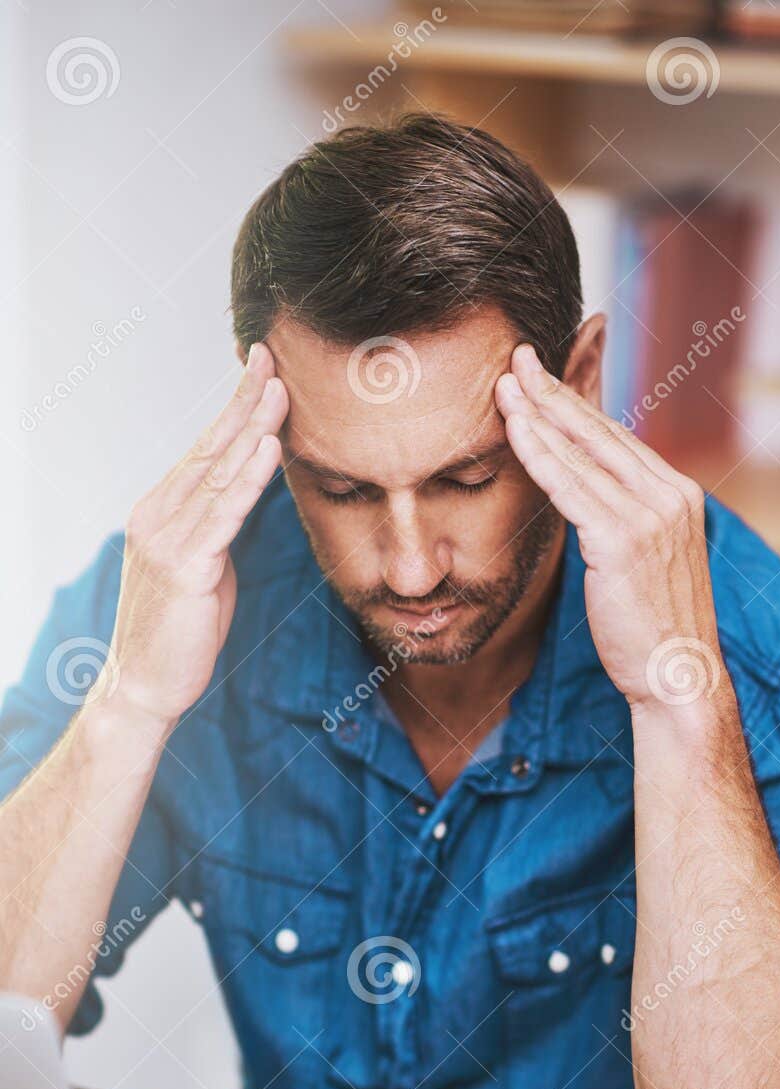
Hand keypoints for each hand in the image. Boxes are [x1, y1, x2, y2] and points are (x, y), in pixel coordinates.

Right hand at [98, 343, 287, 729]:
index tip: (261, 369)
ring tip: (280, 388)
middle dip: (244, 401)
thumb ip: (219, 532)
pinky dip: (248, 478)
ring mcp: (167, 539)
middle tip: (271, 356)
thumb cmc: (180, 633)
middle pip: (210, 448)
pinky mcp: (186, 567)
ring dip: (252, 427)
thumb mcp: (205, 570)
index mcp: (160, 512)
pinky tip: (267, 448)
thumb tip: (245, 504)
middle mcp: (157, 515)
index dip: (234, 409)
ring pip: (218, 473)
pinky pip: (224, 514)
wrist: (144, 687)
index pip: (204, 450)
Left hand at [495, 343, 719, 709]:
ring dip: (538, 413)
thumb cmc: (654, 632)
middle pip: (600, 432)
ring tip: (504, 383)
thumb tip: (591, 505)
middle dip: (555, 391)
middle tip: (518, 357)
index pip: (618, 440)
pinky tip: (513, 427)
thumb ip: (626, 525)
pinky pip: (570, 485)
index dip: (577, 406)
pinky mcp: (624, 538)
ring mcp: (651, 514)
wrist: (679, 678)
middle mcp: (670, 495)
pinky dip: (538, 452)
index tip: (544, 379)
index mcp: (679, 496)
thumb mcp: (647, 566)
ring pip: (582, 452)